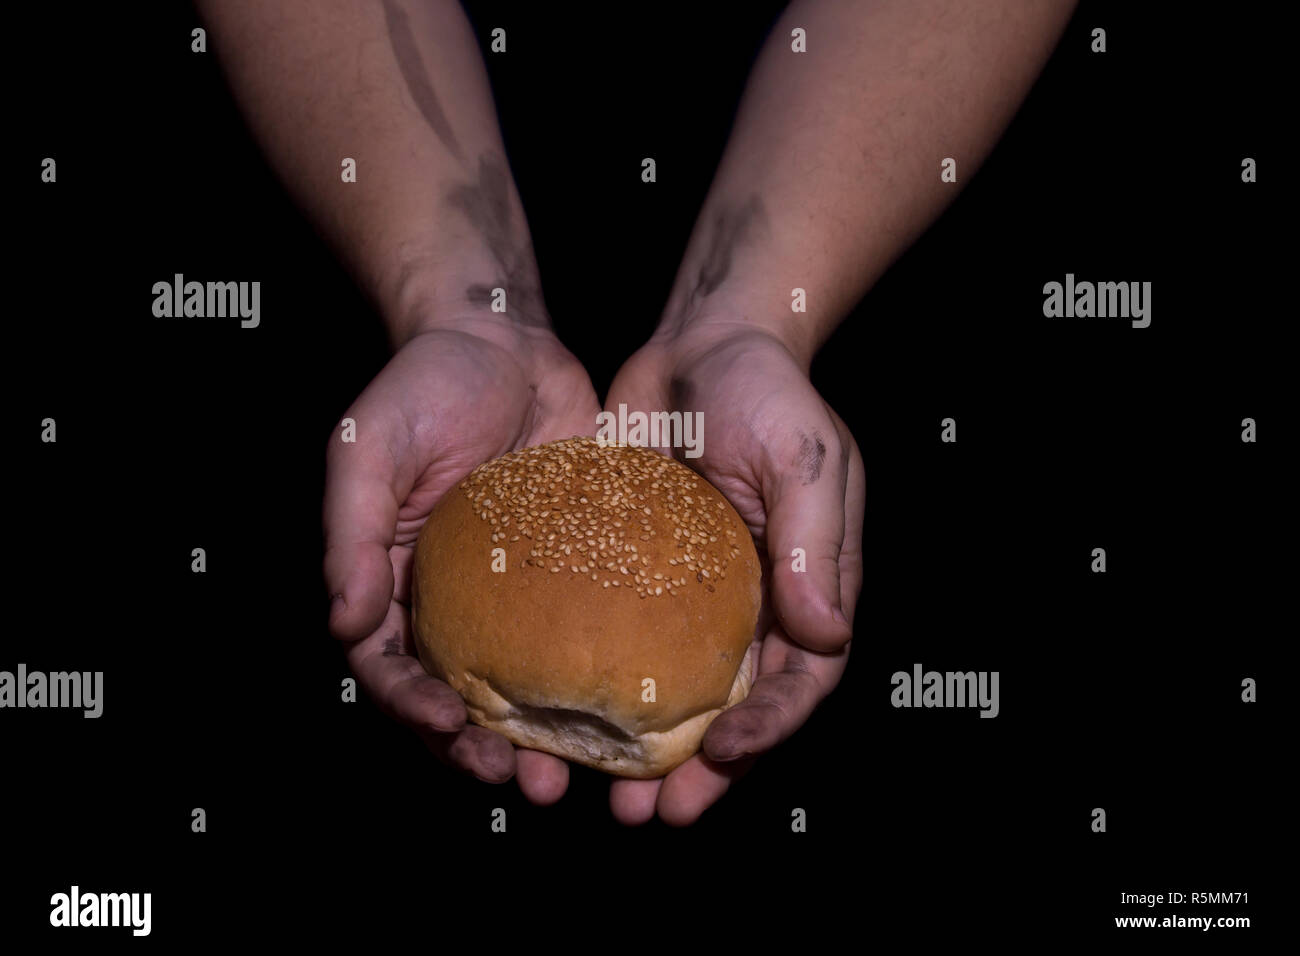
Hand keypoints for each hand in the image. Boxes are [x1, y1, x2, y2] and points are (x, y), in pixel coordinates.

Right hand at [324, 312, 598, 803]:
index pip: (394, 671)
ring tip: (591, 773)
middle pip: (467, 699)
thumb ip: (351, 535)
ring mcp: (522, 594)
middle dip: (492, 750)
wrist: (504, 339)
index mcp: (397, 586)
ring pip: (535, 685)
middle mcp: (459, 603)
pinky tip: (644, 705)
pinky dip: (610, 675)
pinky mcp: (580, 572)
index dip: (417, 713)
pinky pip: (593, 633)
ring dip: (556, 737)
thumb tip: (344, 622)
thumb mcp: (367, 450)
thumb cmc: (423, 387)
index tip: (454, 732)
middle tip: (535, 782)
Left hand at [603, 317, 863, 824]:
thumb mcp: (806, 458)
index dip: (769, 730)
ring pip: (670, 695)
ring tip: (602, 799)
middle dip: (700, 772)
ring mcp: (690, 600)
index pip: (801, 682)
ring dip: (642, 754)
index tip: (723, 756)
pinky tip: (552, 722)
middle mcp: (751, 608)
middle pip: (734, 710)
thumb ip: (816, 547)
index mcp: (806, 590)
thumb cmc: (768, 394)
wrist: (699, 344)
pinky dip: (592, 690)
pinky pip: (615, 646)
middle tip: (655, 816)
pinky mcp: (633, 580)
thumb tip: (825, 638)